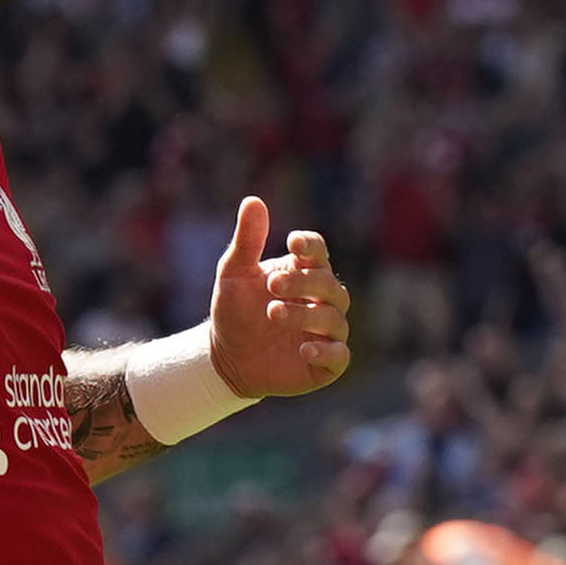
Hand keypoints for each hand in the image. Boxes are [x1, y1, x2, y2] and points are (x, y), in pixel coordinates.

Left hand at [206, 197, 350, 399]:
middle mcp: (322, 301)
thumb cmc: (234, 310)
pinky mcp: (325, 364)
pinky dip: (326, 351)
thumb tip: (253, 200)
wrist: (226, 357)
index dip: (310, 246)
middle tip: (272, 285)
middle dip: (303, 283)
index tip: (293, 243)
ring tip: (272, 312)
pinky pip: (339, 356)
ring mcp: (327, 332)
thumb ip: (247, 240)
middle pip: (328, 285)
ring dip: (305, 315)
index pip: (318, 253)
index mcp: (304, 273)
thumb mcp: (233, 273)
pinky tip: (304, 349)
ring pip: (333, 319)